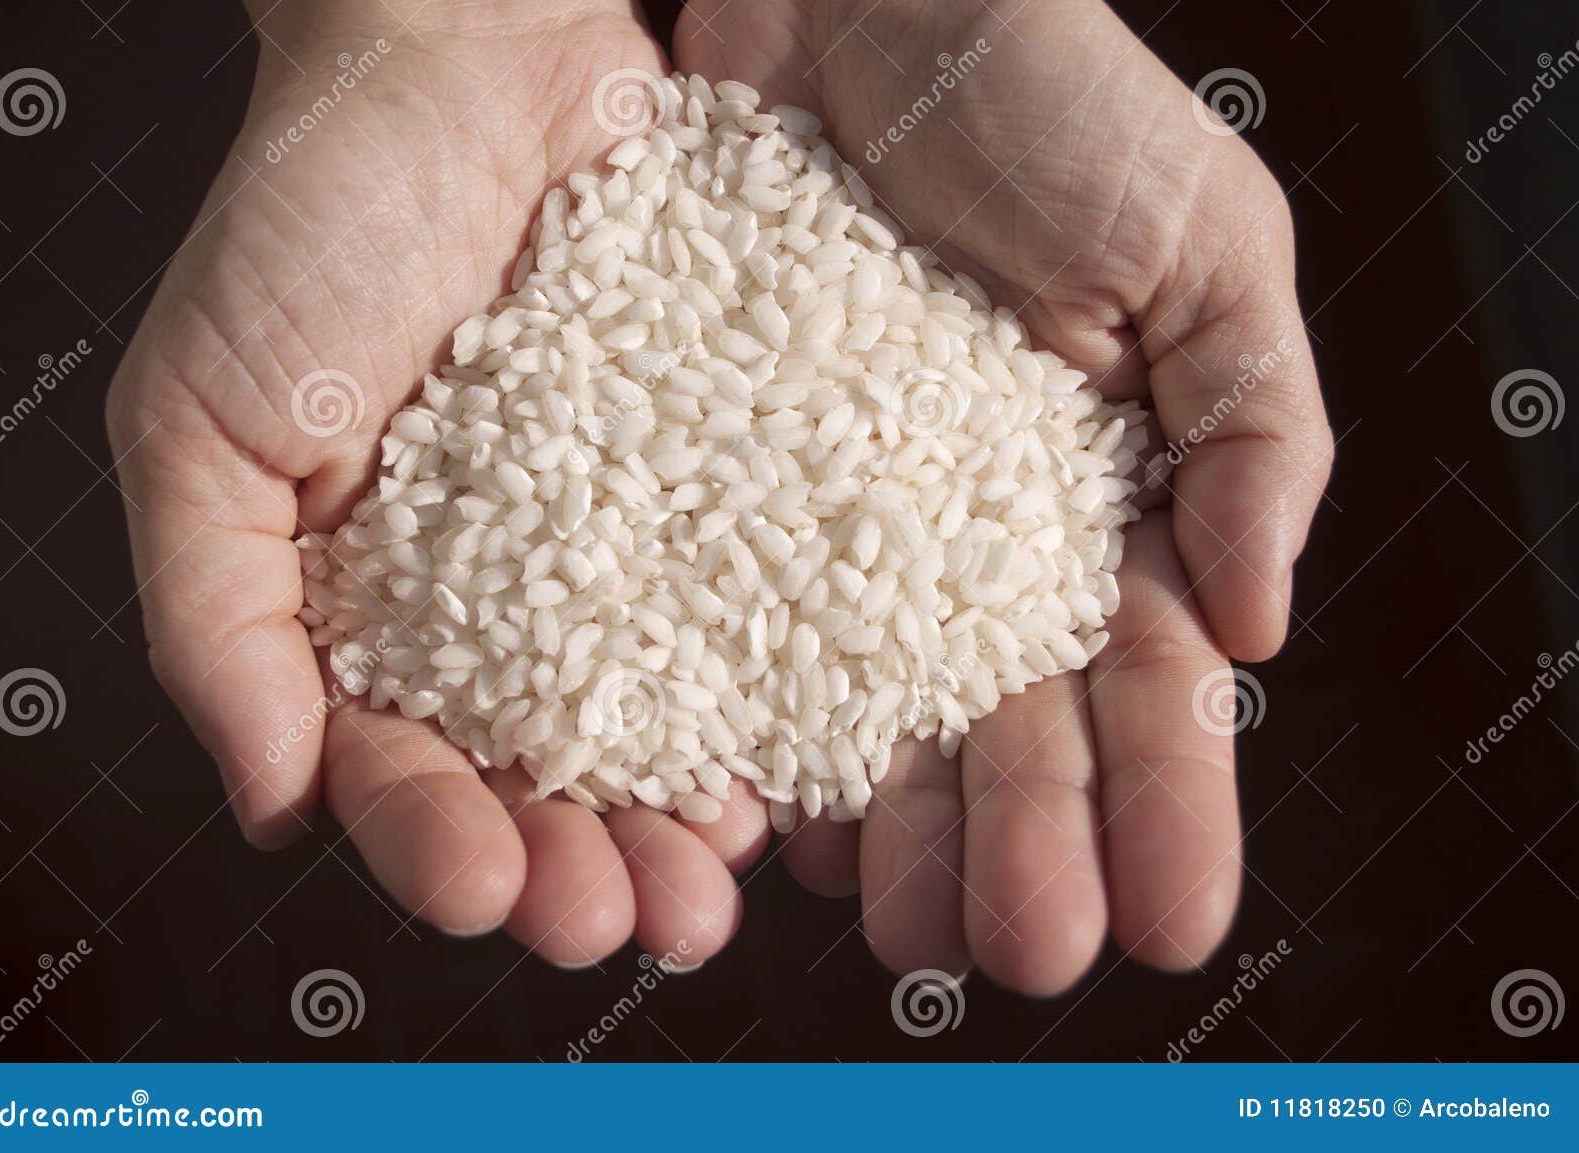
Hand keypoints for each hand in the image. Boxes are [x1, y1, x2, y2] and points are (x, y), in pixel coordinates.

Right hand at [106, 1, 775, 966]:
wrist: (472, 57)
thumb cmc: (315, 215)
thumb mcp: (198, 422)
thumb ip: (212, 622)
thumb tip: (270, 799)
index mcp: (369, 607)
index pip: (400, 767)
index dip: (437, 843)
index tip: (485, 891)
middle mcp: (503, 600)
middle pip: (542, 773)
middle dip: (581, 860)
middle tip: (628, 920)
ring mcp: (620, 548)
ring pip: (658, 719)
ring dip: (682, 814)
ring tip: (719, 875)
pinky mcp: (715, 485)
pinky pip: (750, 606)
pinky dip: (772, 688)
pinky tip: (793, 754)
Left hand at [675, 0, 1332, 992]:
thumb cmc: (1049, 89)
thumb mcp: (1207, 241)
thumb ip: (1254, 429)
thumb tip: (1261, 625)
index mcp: (1104, 490)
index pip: (1143, 675)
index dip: (1162, 800)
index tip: (1169, 915)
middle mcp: (967, 526)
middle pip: (1003, 715)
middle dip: (1021, 841)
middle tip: (1011, 950)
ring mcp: (841, 511)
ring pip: (872, 698)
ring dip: (894, 817)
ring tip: (894, 918)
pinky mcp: (725, 470)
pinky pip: (738, 613)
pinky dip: (755, 713)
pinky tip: (767, 804)